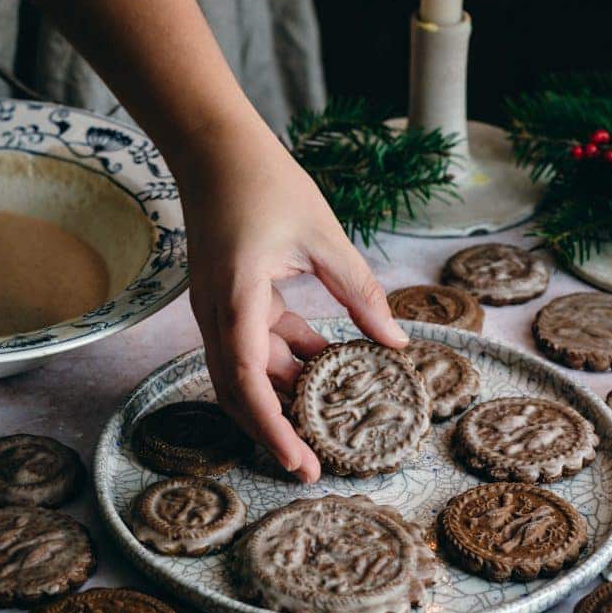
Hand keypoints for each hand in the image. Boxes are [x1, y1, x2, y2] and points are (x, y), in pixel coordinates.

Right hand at [172, 114, 406, 480]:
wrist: (213, 146)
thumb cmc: (265, 181)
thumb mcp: (324, 237)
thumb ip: (361, 292)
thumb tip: (398, 343)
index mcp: (237, 300)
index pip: (248, 384)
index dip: (271, 430)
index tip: (299, 464)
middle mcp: (217, 314)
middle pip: (240, 392)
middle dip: (275, 431)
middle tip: (316, 466)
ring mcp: (218, 308)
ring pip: (248, 371)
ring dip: (284, 396)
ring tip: (328, 422)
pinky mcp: (228, 299)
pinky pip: (254, 344)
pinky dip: (285, 361)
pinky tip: (324, 367)